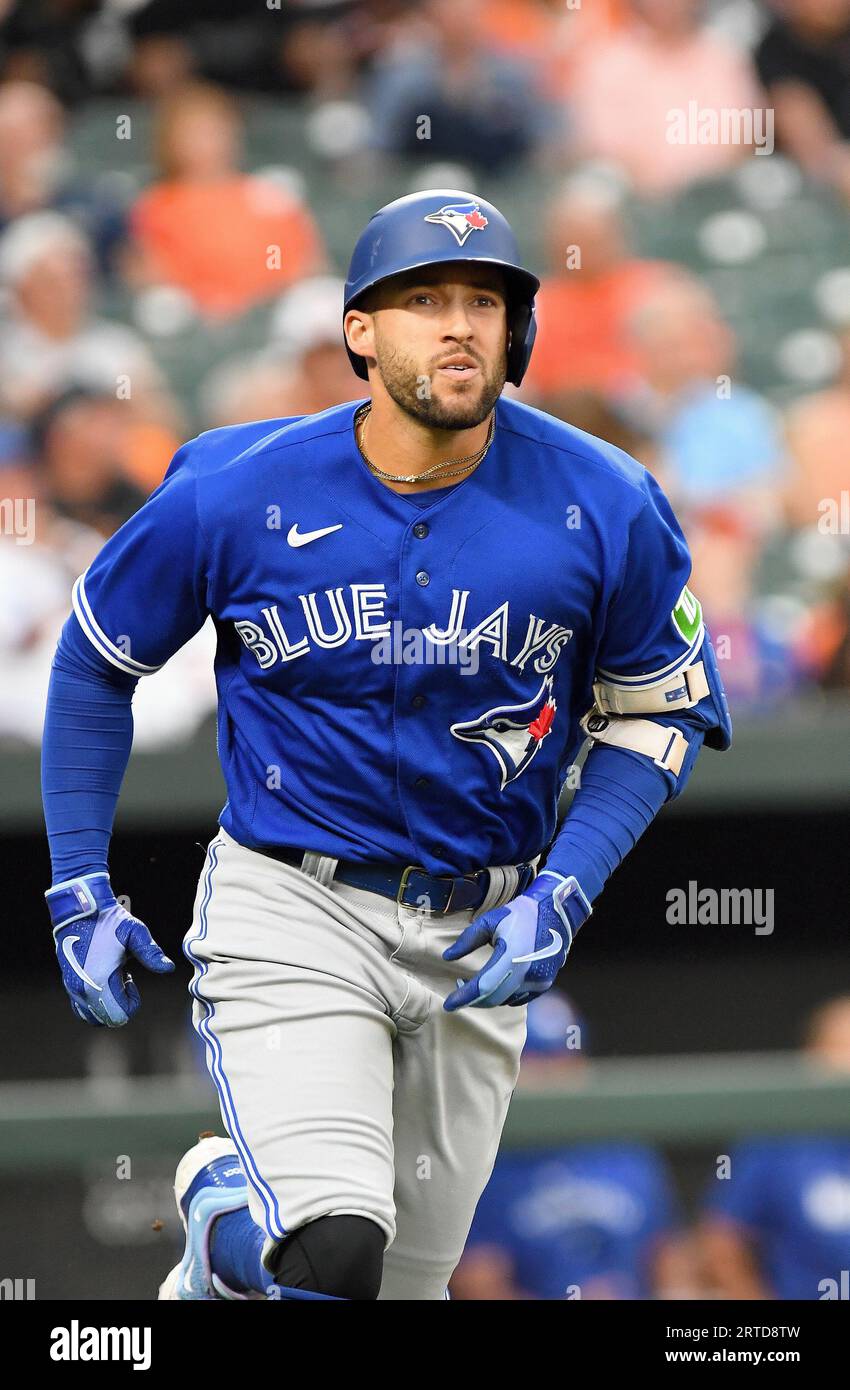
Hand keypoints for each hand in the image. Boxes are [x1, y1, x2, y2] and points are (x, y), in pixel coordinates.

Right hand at [45, 873, 174, 1026]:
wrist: (79, 908)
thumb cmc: (108, 920)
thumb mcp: (134, 932)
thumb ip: (151, 953)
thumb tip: (168, 968)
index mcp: (100, 981)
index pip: (119, 1015)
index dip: (132, 1003)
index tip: (131, 979)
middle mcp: (83, 989)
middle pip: (106, 1019)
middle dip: (119, 1003)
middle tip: (123, 978)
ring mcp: (72, 987)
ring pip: (91, 1015)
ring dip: (106, 1002)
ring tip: (113, 977)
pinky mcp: (68, 982)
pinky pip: (81, 1006)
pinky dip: (94, 999)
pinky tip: (102, 976)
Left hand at [442, 872, 589, 1011]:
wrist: (556, 912)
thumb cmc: (521, 914)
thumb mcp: (490, 921)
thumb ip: (468, 940)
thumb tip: (448, 956)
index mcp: (512, 957)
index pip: (483, 987)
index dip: (463, 998)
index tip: (448, 1004)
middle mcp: (527, 974)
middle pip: (493, 999)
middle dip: (473, 999)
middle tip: (459, 989)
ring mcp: (538, 982)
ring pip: (505, 1000)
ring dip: (488, 997)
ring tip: (475, 984)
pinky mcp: (545, 984)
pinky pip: (519, 998)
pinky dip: (504, 996)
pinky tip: (496, 984)